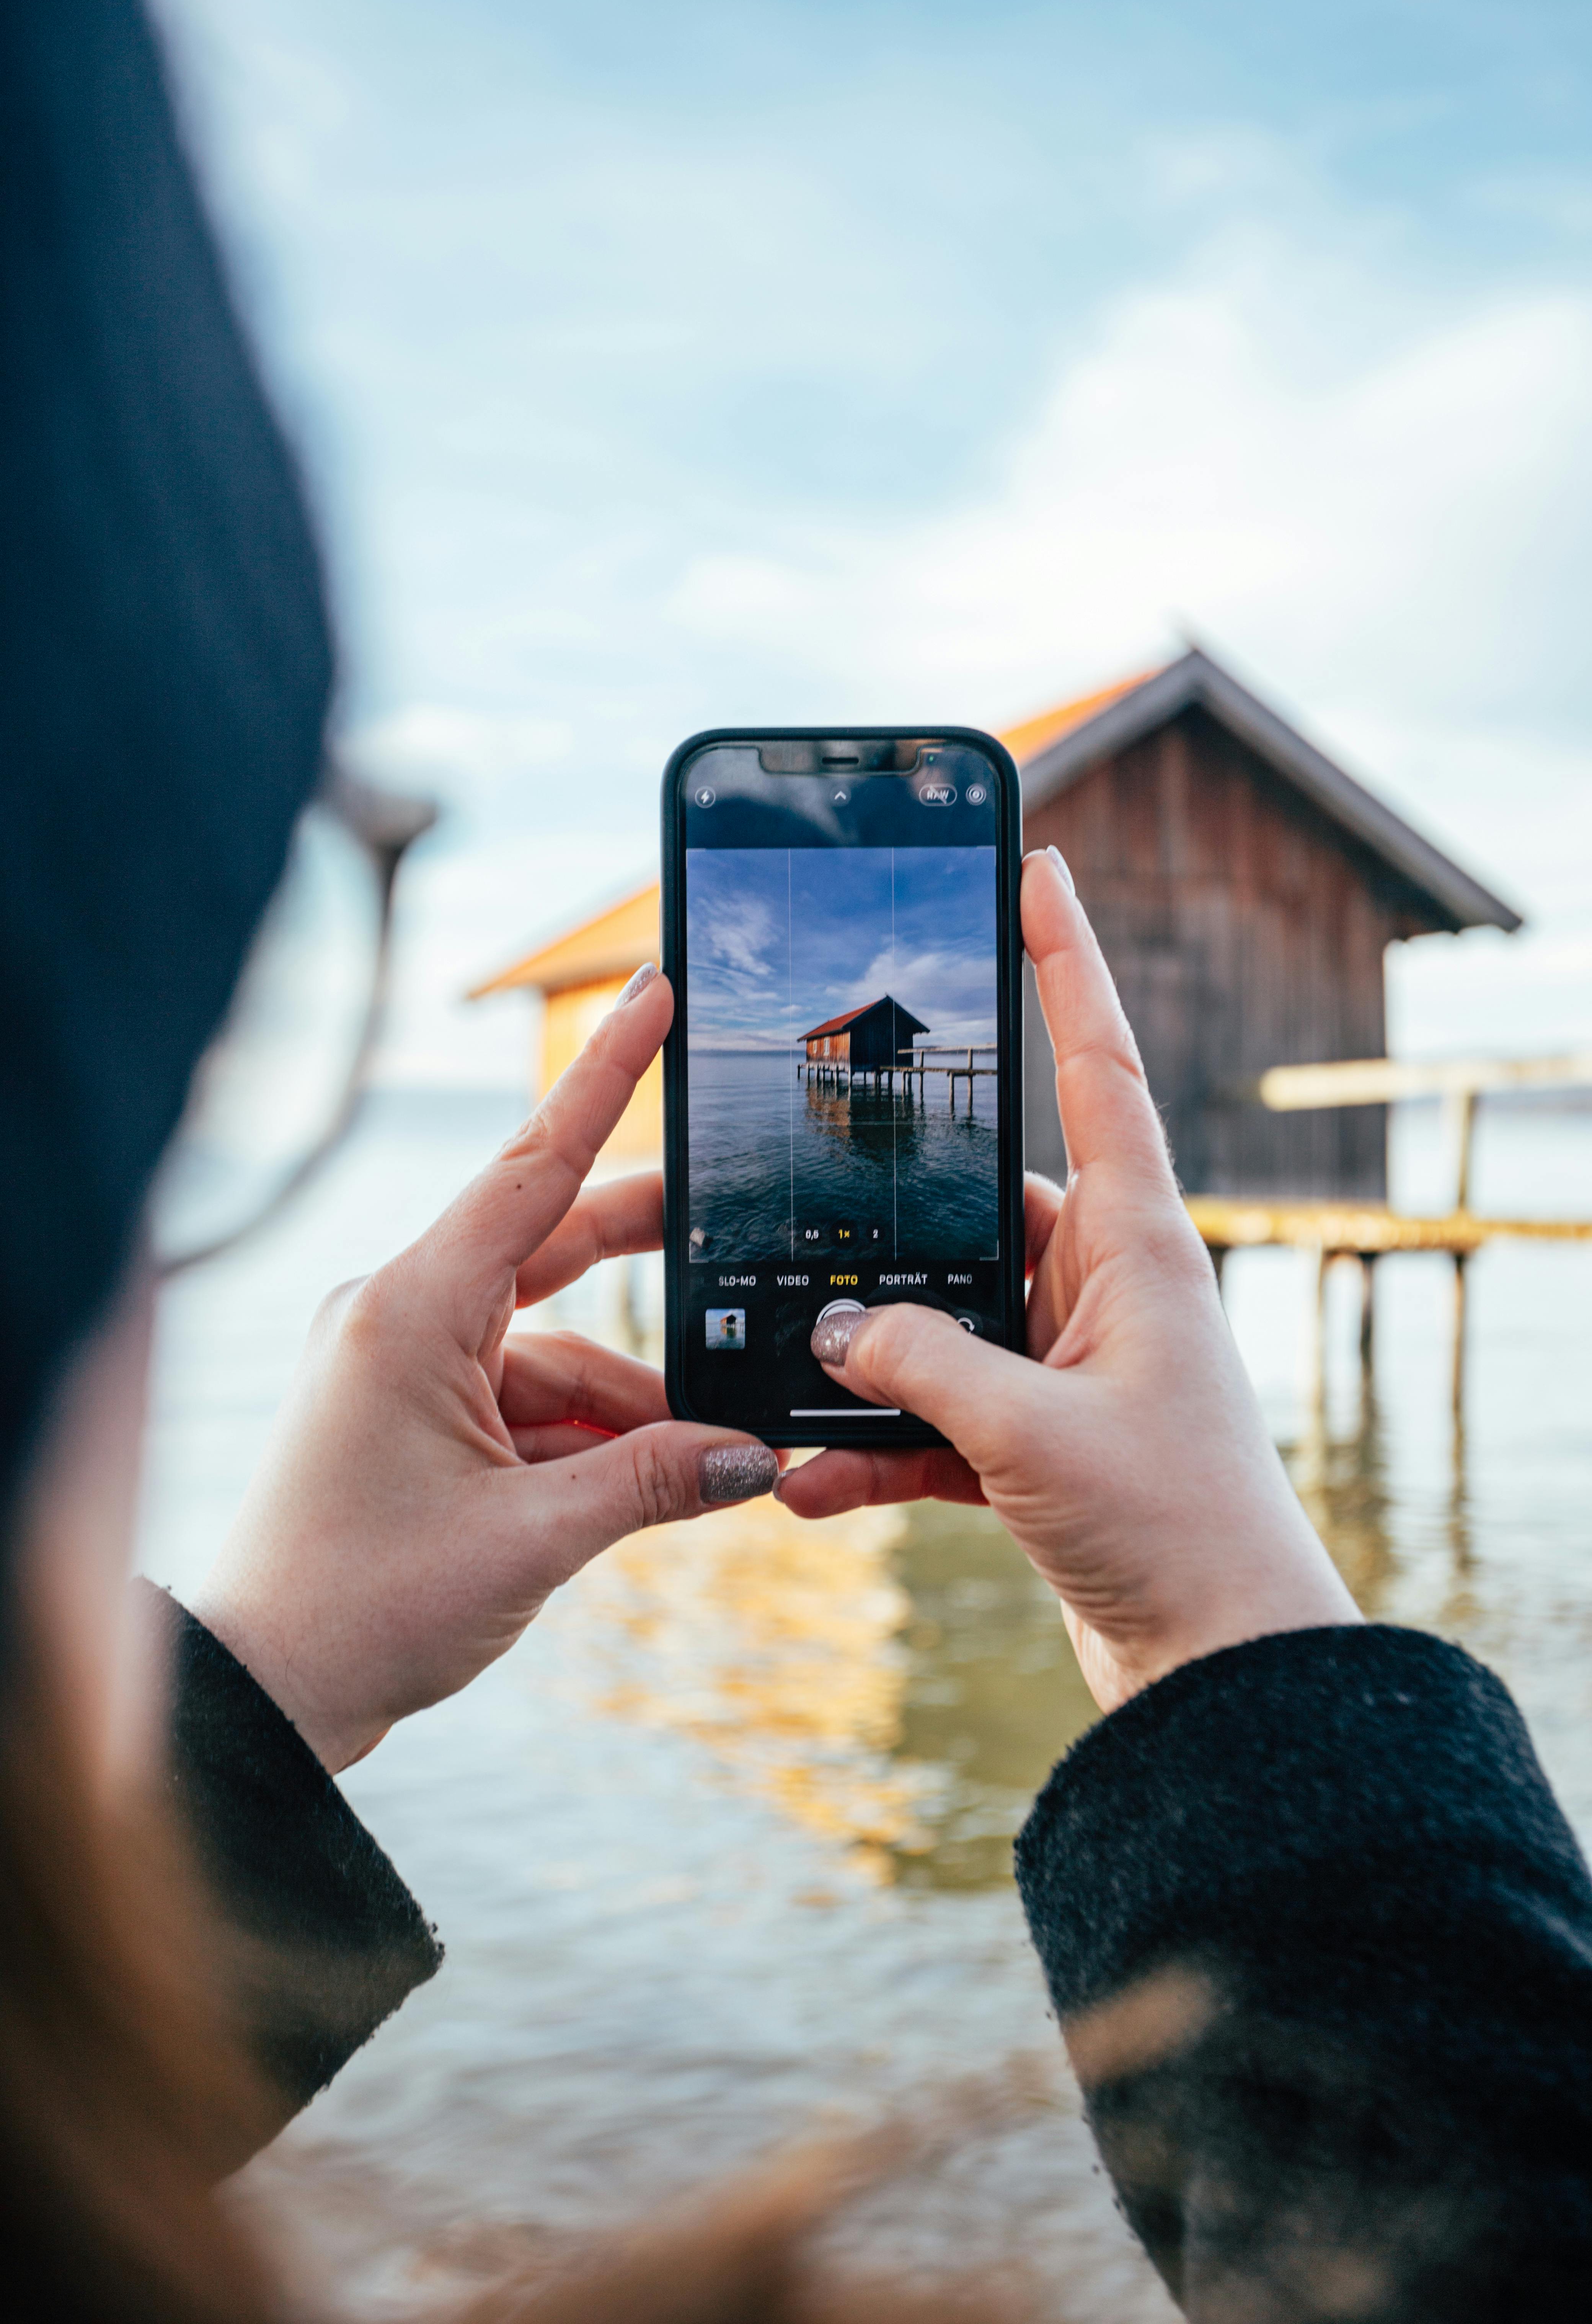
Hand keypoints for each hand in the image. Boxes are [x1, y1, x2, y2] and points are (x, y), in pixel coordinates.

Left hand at [191, 965, 776, 1771]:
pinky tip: (654, 1484)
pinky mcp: (414, 1415)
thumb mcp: (528, 1542)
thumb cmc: (361, 1609)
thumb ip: (650, 1483)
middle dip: (657, 1261)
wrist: (264, 1693)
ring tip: (707, 1467)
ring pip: (557, 1352)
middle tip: (745, 1236)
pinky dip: (591, 1439)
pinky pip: (528, 1401)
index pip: (532, 1169)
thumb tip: (754, 1458)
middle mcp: (403, 1317)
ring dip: (632, 1406)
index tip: (650, 995)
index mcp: (410, 1311)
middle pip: (557, 1251)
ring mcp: (405, 1366)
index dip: (602, 1078)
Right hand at [778, 851, 1357, 1712]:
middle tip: (804, 1179)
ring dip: (866, 1363)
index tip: (1034, 871)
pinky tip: (807, 1483)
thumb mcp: (1033, 1433)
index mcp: (1137, 1246)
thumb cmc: (1171, 1531)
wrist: (1221, 1671)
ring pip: (941, 1325)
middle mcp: (1106, 1289)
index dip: (1066, 964)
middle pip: (982, 1208)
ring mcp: (1070, 1366)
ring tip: (782, 1384)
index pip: (1097, 1067)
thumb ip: (924, 1364)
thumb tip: (837, 1327)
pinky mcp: (1038, 1443)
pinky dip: (875, 1450)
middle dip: (889, 1217)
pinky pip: (936, 1419)